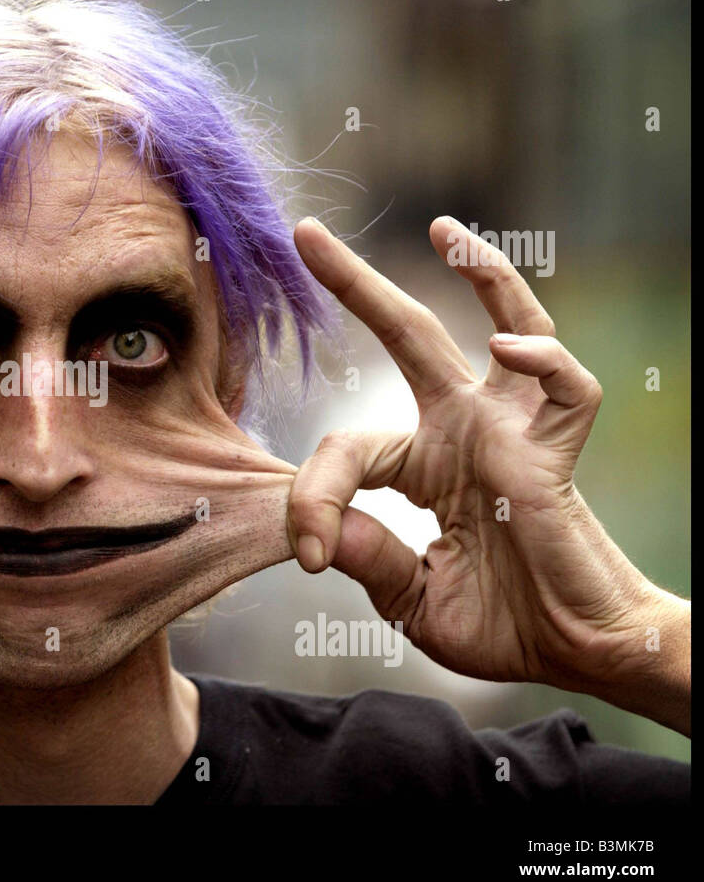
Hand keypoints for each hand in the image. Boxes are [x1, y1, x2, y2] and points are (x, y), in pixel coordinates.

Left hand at [287, 217, 688, 732]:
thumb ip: (367, 558)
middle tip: (306, 235)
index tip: (303, 554)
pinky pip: (565, 388)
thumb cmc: (502, 626)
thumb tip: (317, 531)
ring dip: (480, 273)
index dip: (314, 497)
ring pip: (505, 326)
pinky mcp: (558, 451)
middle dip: (357, 283)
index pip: (345, 448)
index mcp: (422, 464)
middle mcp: (463, 431)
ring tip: (443, 228)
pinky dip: (542, 358)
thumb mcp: (411, 598)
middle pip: (409, 334)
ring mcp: (512, 432)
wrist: (577, 654)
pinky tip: (506, 343)